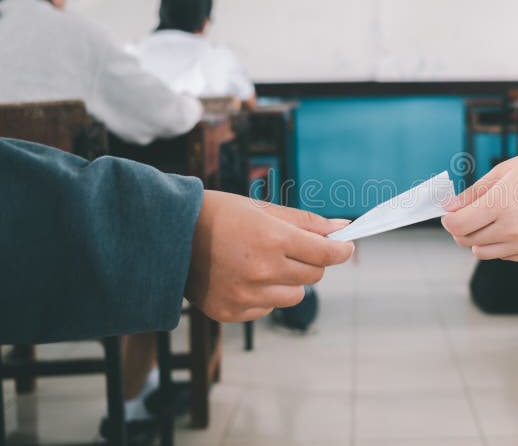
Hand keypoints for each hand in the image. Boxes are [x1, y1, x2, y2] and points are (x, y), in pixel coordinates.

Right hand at [186, 191, 353, 321]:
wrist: (166, 235)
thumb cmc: (217, 215)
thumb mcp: (262, 209)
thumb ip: (305, 222)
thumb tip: (341, 228)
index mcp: (271, 239)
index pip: (324, 254)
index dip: (341, 250)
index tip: (346, 246)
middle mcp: (261, 271)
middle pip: (314, 275)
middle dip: (313, 260)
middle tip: (295, 247)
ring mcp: (246, 296)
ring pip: (295, 295)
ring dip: (290, 279)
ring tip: (265, 262)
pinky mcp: (232, 312)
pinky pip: (268, 307)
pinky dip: (266, 294)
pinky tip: (244, 276)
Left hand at [442, 135, 517, 260]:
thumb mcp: (504, 171)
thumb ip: (473, 193)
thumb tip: (448, 208)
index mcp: (502, 204)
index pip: (457, 226)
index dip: (448, 219)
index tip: (450, 212)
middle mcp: (514, 229)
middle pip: (467, 241)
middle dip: (462, 228)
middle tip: (471, 212)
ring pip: (484, 252)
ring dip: (481, 238)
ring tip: (495, 216)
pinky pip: (506, 255)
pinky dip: (502, 243)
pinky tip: (516, 223)